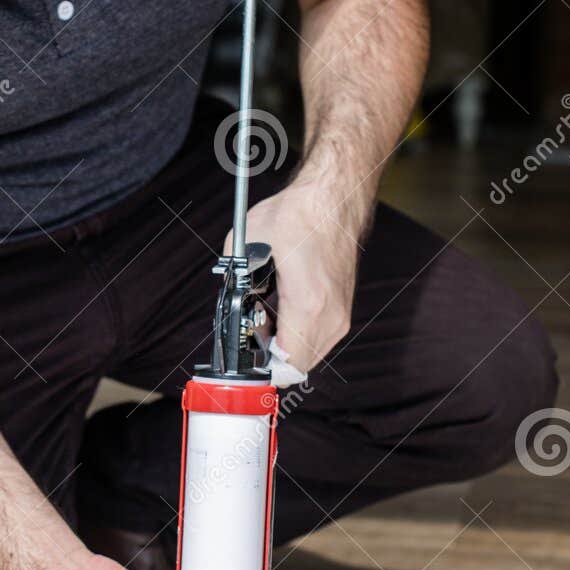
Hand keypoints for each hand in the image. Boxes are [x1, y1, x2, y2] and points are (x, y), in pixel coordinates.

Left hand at [228, 179, 361, 373]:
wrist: (334, 199)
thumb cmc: (298, 215)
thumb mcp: (246, 244)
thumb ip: (231, 278)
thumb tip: (226, 296)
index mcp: (308, 304)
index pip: (289, 365)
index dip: (263, 369)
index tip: (247, 357)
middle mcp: (331, 315)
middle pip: (299, 364)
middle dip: (271, 357)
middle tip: (253, 333)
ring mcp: (341, 312)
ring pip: (311, 353)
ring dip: (286, 346)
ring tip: (266, 321)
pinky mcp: (343, 306)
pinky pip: (320, 337)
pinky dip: (300, 333)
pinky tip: (282, 311)